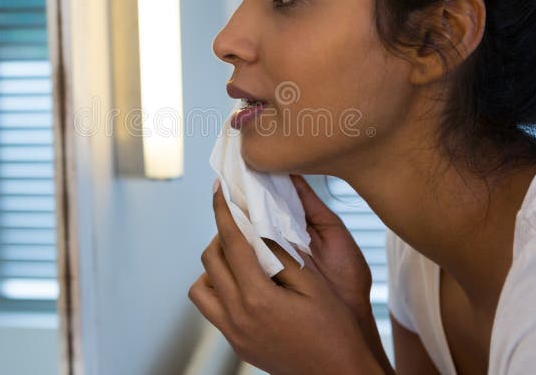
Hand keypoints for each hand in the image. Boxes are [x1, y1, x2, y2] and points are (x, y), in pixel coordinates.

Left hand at [187, 181, 382, 374]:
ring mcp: (234, 334)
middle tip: (241, 226)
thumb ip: (281, 255)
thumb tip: (258, 230)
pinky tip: (246, 285)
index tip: (218, 191)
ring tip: (240, 259)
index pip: (231, 243)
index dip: (223, 212)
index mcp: (257, 298)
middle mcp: (237, 317)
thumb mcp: (312, 284)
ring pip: (201, 289)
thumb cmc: (334, 329)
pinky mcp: (237, 345)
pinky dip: (220, 290)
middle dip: (220, 236)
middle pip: (210, 261)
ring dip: (214, 268)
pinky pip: (213, 310)